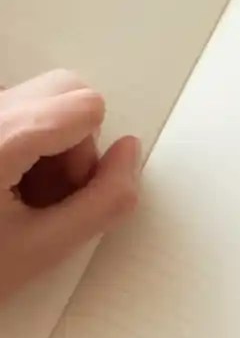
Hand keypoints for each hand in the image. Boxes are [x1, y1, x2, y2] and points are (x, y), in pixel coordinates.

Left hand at [0, 69, 139, 301]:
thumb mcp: (46, 248)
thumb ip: (105, 200)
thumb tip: (130, 153)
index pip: (85, 104)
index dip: (88, 155)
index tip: (59, 197)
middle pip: (64, 90)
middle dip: (71, 143)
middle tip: (44, 196)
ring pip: (37, 100)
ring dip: (44, 145)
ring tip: (15, 197)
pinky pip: (10, 111)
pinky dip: (19, 144)